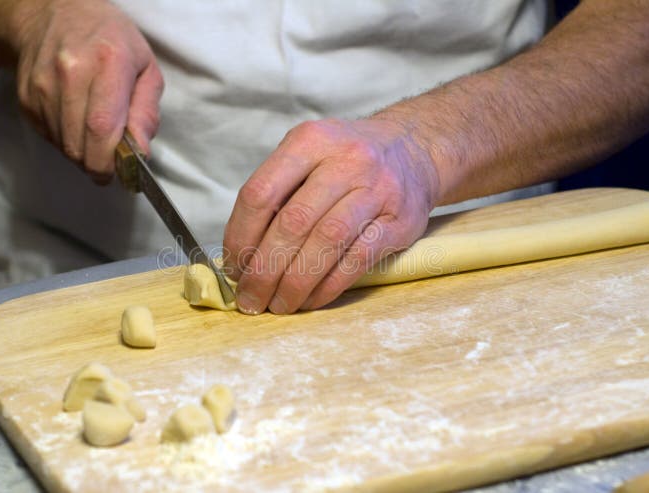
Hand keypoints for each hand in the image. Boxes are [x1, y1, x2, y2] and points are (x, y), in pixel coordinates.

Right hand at [12, 0, 162, 182]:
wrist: (53, 14)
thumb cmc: (110, 40)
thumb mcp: (145, 67)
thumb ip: (146, 112)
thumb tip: (140, 152)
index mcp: (107, 61)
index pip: (103, 127)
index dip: (110, 160)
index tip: (120, 172)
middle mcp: (70, 72)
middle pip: (81, 145)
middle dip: (98, 164)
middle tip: (110, 161)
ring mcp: (42, 86)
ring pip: (64, 146)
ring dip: (83, 152)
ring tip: (94, 132)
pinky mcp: (25, 98)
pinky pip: (49, 137)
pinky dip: (66, 140)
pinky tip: (75, 119)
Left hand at [223, 118, 440, 313]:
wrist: (414, 149)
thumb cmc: (346, 160)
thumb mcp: (309, 153)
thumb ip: (277, 192)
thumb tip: (241, 254)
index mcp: (310, 140)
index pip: (261, 193)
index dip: (240, 237)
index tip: (233, 268)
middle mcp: (346, 160)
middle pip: (293, 223)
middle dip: (264, 270)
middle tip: (251, 298)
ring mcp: (377, 189)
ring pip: (326, 242)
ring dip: (295, 283)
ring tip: (279, 305)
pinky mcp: (401, 220)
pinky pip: (358, 259)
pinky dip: (328, 286)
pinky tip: (311, 300)